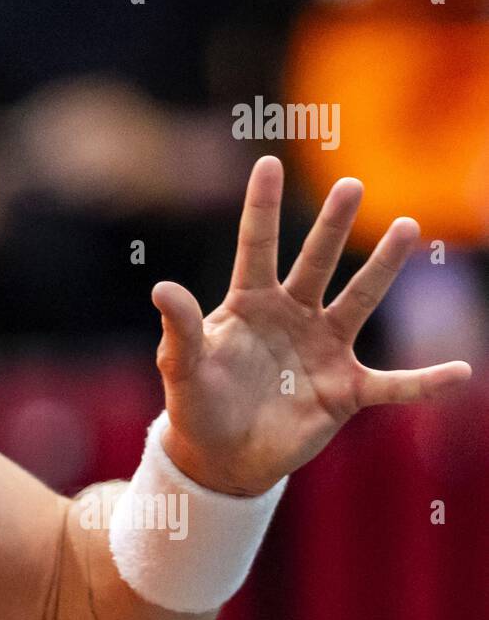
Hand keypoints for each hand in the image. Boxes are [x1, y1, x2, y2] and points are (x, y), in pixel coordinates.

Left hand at [154, 156, 471, 495]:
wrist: (220, 456)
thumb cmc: (196, 404)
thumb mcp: (182, 366)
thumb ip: (180, 328)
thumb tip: (161, 287)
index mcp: (249, 304)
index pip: (255, 246)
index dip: (261, 206)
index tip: (268, 162)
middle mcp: (292, 316)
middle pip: (315, 262)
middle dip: (331, 224)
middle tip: (351, 184)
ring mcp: (324, 349)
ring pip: (358, 300)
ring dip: (381, 267)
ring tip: (406, 227)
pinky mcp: (345, 390)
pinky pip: (393, 385)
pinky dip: (425, 382)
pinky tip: (461, 373)